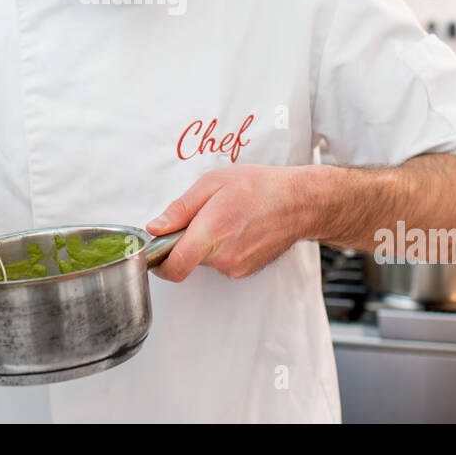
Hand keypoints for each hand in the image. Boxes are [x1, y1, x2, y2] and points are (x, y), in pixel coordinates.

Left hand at [144, 165, 314, 281]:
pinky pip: (220, 263)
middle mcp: (224, 257)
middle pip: (186, 260)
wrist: (300, 203)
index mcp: (212, 232)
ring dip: (204, 244)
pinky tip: (237, 229)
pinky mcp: (245, 271)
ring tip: (224, 218)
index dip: (157, 263)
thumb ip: (180, 208)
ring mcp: (236, 268)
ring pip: (203, 260)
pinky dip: (221, 249)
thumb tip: (156, 227)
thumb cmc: (260, 187)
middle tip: (201, 216)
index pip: (174, 267)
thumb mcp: (213, 183)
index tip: (155, 250)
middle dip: (184, 241)